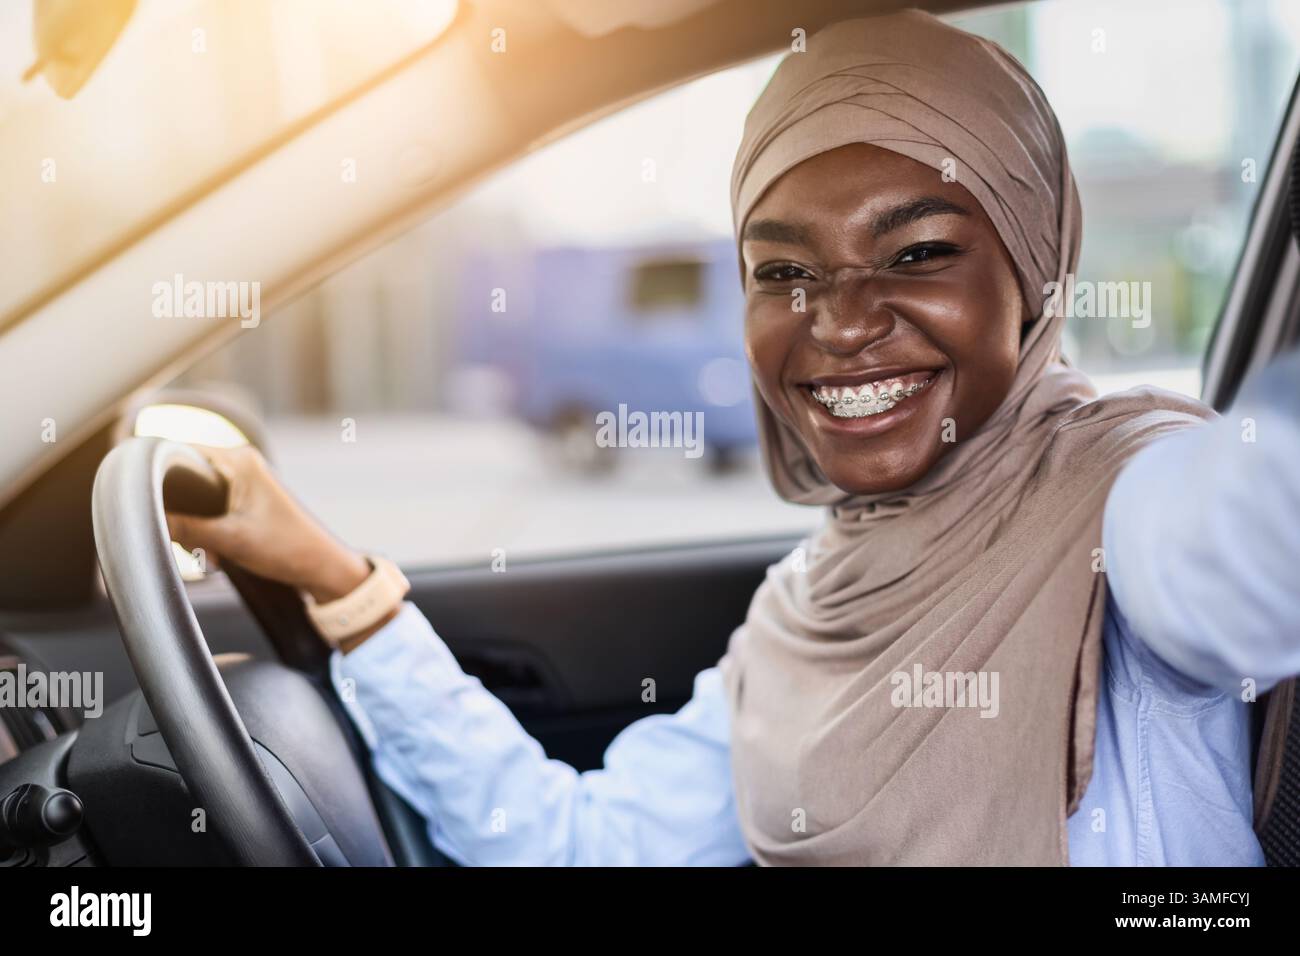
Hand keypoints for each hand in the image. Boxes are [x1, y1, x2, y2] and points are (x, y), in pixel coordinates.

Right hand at [165, 445, 369, 603]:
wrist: (321, 567)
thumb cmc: (286, 548)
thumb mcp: (230, 540)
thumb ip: (185, 529)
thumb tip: (145, 522)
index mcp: (238, 459)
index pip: (177, 453)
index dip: (155, 478)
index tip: (144, 505)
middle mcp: (240, 462)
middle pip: (184, 480)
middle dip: (180, 514)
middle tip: (187, 542)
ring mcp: (243, 481)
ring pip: (195, 501)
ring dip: (194, 530)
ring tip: (211, 554)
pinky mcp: (244, 501)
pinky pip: (209, 512)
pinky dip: (207, 534)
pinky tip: (216, 556)